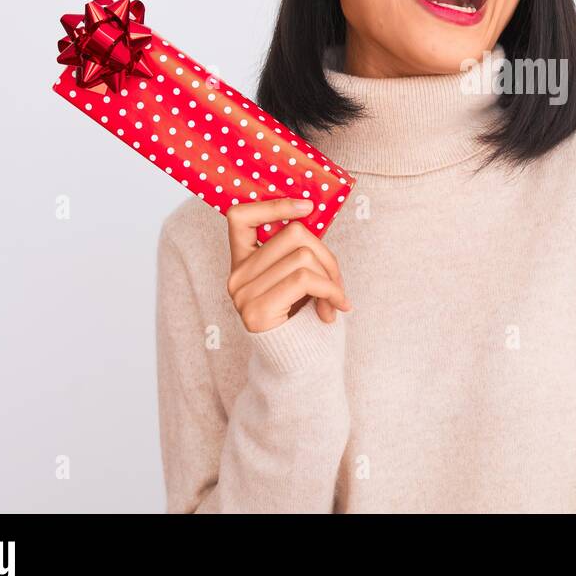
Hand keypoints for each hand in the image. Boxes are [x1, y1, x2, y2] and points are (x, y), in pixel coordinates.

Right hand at [224, 198, 352, 332]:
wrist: (298, 370)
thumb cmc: (302, 321)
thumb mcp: (297, 281)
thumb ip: (298, 254)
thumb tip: (315, 216)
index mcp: (243, 263)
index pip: (239, 216)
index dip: (274, 205)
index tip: (308, 206)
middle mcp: (236, 276)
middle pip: (293, 234)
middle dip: (328, 255)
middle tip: (338, 283)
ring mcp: (243, 294)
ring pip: (304, 255)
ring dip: (332, 277)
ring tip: (336, 300)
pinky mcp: (257, 311)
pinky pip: (305, 279)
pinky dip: (331, 291)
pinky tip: (337, 308)